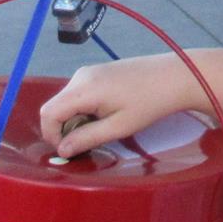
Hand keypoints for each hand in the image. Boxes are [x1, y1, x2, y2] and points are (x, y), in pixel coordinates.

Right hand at [37, 53, 200, 157]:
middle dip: (64, 129)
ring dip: (75, 119)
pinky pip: (78, 94)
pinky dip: (83, 109)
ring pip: (66, 101)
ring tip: (102, 127)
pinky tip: (106, 114)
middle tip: (89, 141)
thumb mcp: (119, 127)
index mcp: (84, 88)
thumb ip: (87, 138)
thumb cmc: (150, 103)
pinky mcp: (97, 71)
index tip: (70, 150)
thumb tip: (62, 150)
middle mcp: (81, 76)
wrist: (175, 76)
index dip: (52, 136)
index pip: (48, 113)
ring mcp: (89, 71)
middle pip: (55, 107)